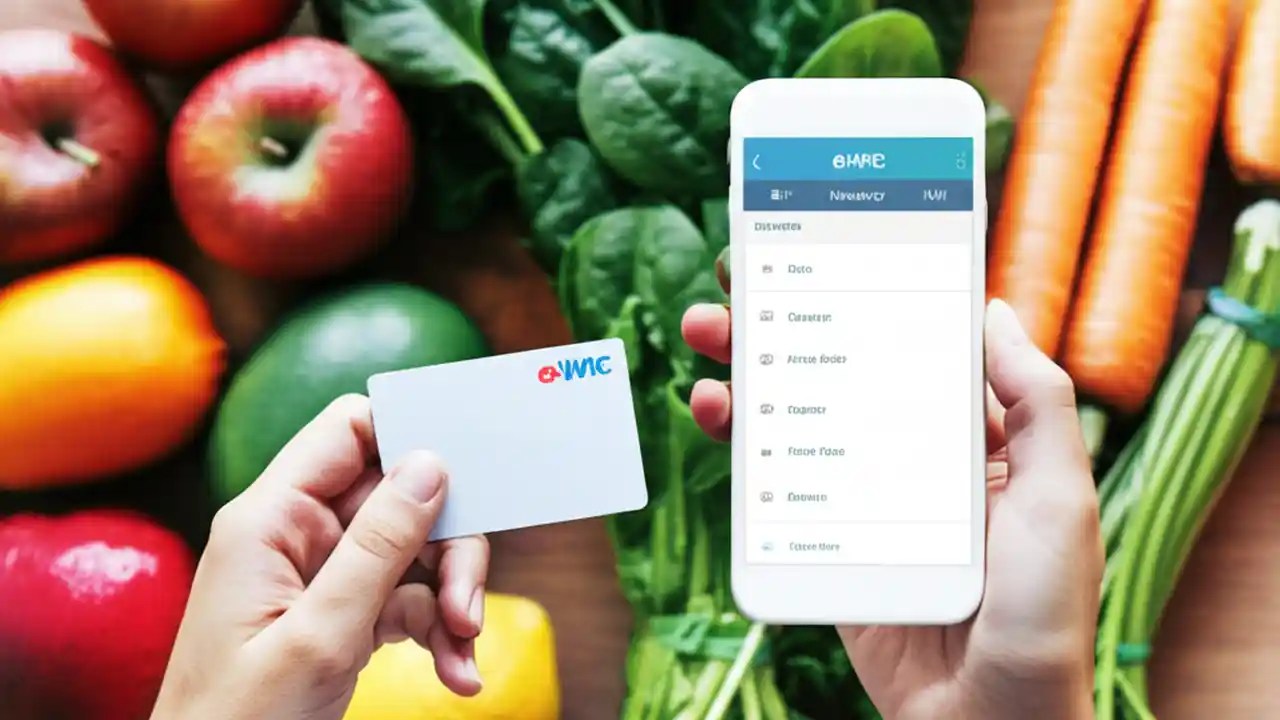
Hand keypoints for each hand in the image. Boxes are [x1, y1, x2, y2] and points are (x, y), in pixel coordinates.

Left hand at [151, 394, 488, 719]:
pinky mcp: (339, 615)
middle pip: (398, 497)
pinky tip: (457, 673)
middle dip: (446, 546)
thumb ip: (377, 545)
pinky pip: (406, 600)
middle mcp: (295, 536)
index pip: (349, 430)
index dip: (411, 435)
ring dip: (450, 599)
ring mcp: (318, 577)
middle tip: (468, 602)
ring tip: (463, 650)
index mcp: (269, 520)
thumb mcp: (319, 635)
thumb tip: (430, 463)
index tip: (468, 472)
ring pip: (412, 553)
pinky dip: (437, 632)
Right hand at [683, 287, 1102, 719]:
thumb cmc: (1043, 616)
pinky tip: (716, 413)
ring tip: (707, 334)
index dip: (868, 299)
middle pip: (842, 372)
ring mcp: (864, 503)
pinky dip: (741, 445)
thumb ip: (1037, 404)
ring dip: (750, 370)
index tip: (823, 253)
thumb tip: (992, 312)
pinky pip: (776, 484)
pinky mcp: (824, 545)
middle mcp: (916, 463)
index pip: (914, 352)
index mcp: (978, 445)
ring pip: (798, 417)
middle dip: (787, 321)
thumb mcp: (1058, 498)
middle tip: (738, 278)